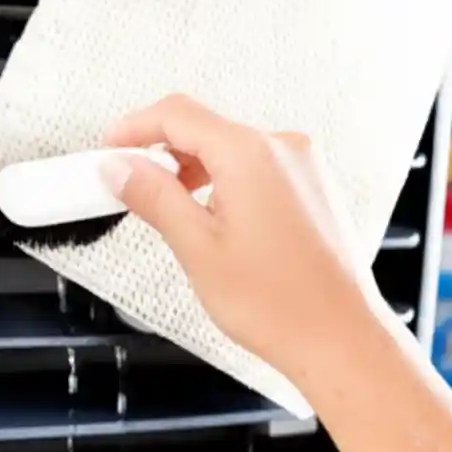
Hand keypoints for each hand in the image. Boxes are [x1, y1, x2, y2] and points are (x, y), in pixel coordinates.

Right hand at [100, 94, 388, 377]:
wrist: (341, 338)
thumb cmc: (281, 304)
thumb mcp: (197, 248)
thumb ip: (154, 198)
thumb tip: (121, 168)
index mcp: (251, 154)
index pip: (177, 113)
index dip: (134, 127)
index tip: (110, 148)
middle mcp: (284, 149)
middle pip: (206, 128)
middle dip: (164, 153)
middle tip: (131, 187)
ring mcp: (305, 166)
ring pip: (233, 150)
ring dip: (196, 171)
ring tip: (173, 213)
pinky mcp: (314, 187)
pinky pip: (260, 168)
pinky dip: (228, 182)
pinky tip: (215, 220)